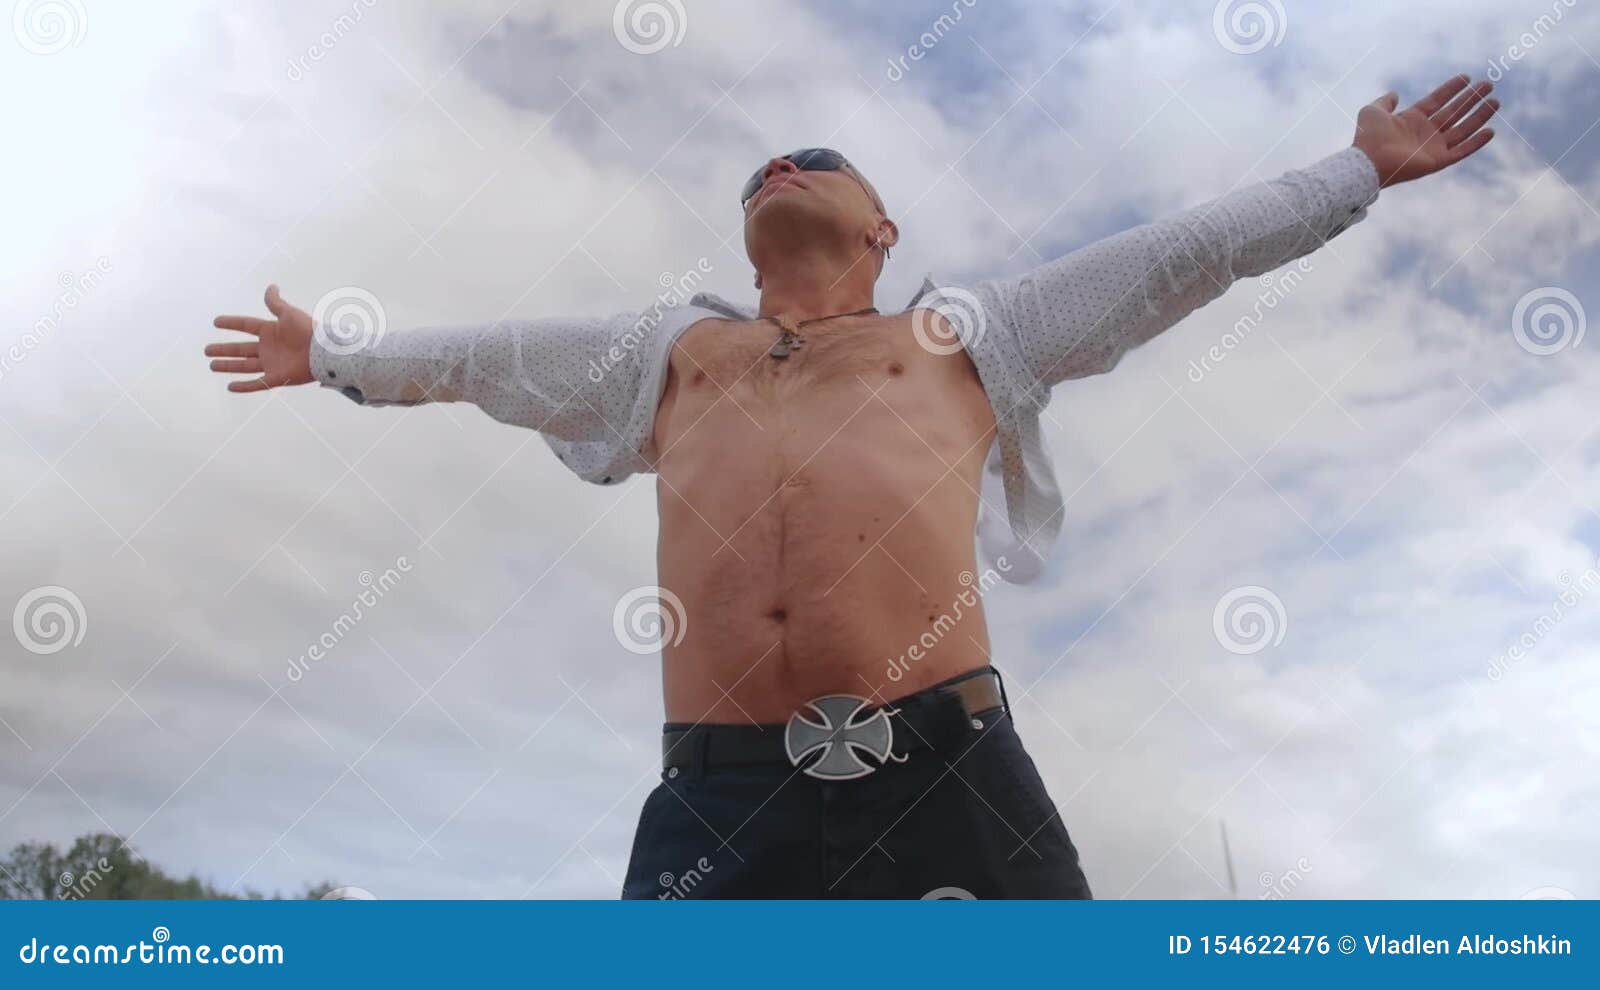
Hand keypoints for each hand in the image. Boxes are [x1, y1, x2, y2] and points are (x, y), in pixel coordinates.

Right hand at [206, 284, 314, 392]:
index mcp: (270, 331)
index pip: (246, 326)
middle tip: (207, 350)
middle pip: (241, 349)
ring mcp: (272, 363)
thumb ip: (275, 303)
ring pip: (244, 366)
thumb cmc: (307, 330)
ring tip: (212, 365)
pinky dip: (244, 386)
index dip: (231, 323)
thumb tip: (271, 286)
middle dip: (224, 350)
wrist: (323, 351)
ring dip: (228, 366)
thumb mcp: (288, 313)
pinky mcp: (277, 378)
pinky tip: (230, 387)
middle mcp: (269, 348)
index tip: (216, 322)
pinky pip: (257, 384)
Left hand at [1353, 74, 1498, 186]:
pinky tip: (1491, 131)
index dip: (1452, 89)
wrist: (1369, 161)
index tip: (1467, 77)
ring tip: (1495, 101)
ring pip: (1463, 129)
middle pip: (1454, 112)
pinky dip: (1476, 142)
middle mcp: (1425, 132)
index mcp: (1412, 120)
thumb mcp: (1373, 111)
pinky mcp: (1438, 161)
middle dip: (1471, 99)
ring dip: (1480, 116)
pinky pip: (1462, 151)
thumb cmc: (1368, 137)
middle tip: (1488, 85)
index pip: (1437, 100)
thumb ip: (1384, 101)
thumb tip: (1394, 94)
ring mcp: (1433, 147)